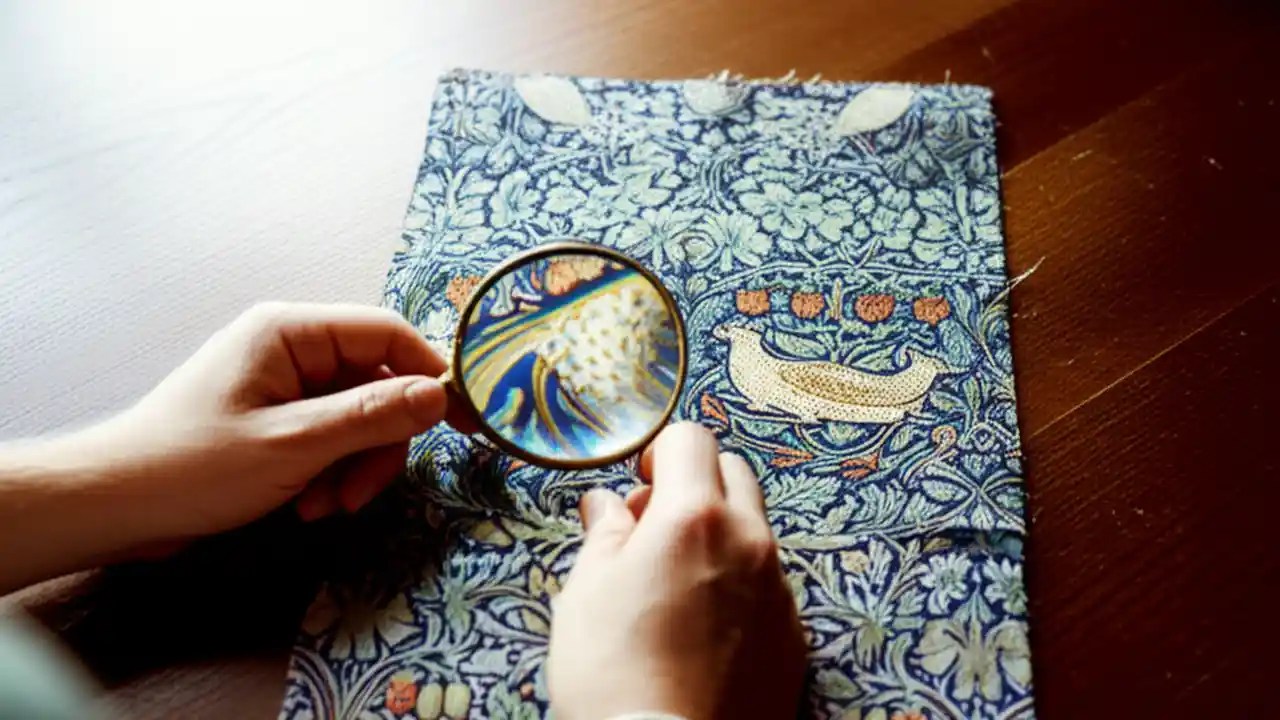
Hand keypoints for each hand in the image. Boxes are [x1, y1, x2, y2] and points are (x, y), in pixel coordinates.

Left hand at [87, 302, 470, 540]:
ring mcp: (283, 385)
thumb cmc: (192, 466)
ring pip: (359, 417)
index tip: (465, 421)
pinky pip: (331, 437)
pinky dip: (331, 473)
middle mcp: (291, 349)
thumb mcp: (294, 445)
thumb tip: (441, 394)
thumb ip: (371, 416)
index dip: (431, 373)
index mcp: (290, 331)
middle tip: (359, 493)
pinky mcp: (276, 420)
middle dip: (378, 441)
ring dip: (354, 467)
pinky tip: (305, 505)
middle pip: (378, 382)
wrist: (114, 506)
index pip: (387, 333)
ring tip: (323, 507)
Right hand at [547, 423, 806, 719]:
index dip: (660, 453)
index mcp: (695, 516)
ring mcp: (779, 590)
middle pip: (734, 473)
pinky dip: (740, 583)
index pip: (691, 438)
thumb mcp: (586, 592)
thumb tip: (607, 505)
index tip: (641, 486)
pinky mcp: (794, 635)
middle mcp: (749, 541)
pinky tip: (704, 626)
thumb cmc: (613, 674)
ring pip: (755, 529)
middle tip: (654, 530)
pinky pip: (770, 583)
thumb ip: (604, 533)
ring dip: (720, 534)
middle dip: (696, 484)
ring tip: (676, 586)